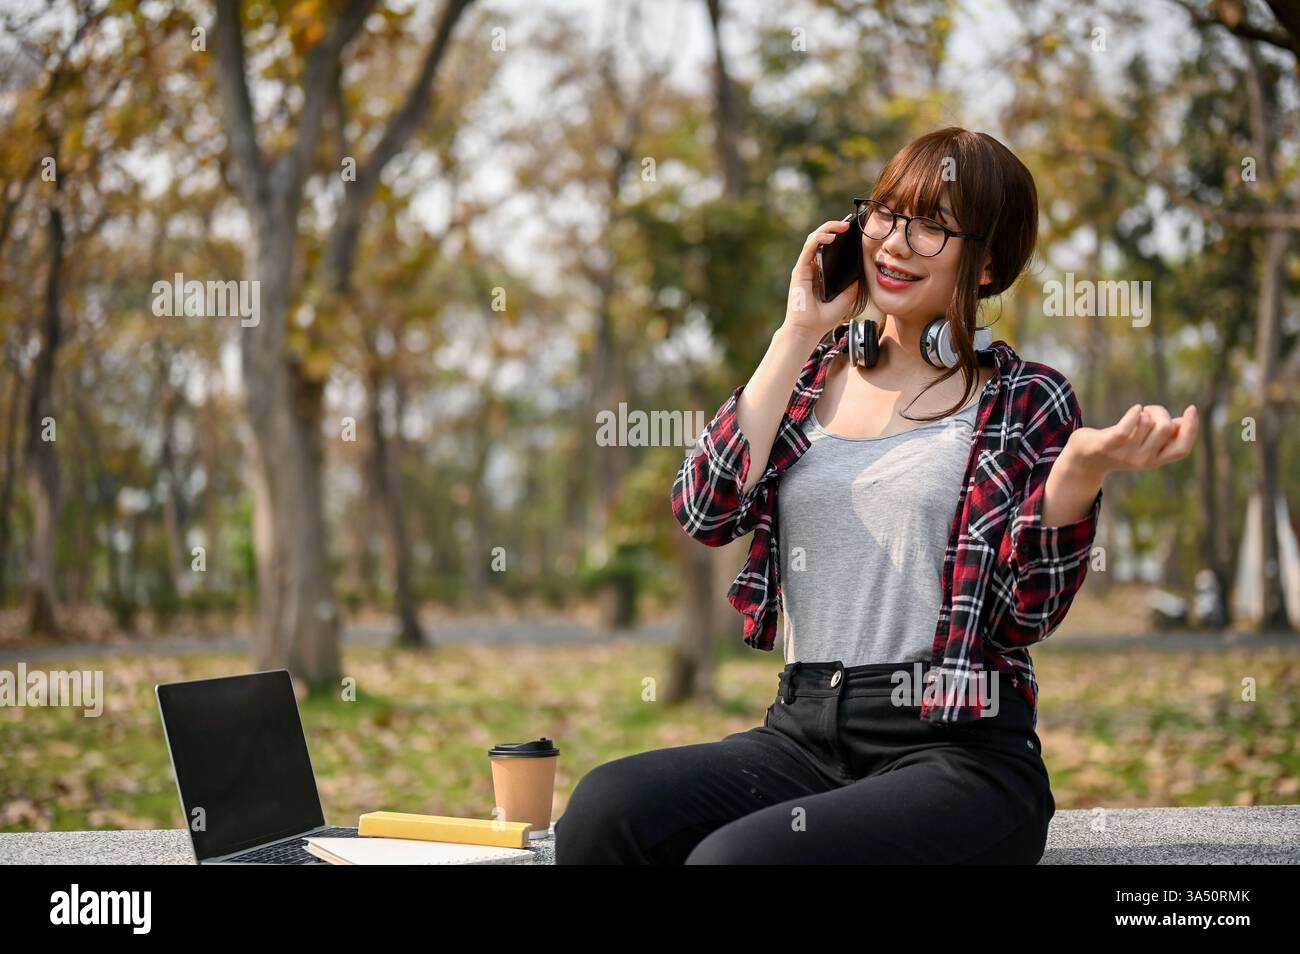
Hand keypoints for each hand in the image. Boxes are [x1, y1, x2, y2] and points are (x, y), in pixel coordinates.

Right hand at [782, 218, 860, 336]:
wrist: (807, 330)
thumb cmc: (822, 319)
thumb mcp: (844, 300)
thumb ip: (851, 287)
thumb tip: (860, 274)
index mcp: (819, 274)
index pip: (826, 248)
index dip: (837, 237)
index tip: (851, 232)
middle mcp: (810, 268)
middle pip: (820, 239)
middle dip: (833, 228)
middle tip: (849, 224)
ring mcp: (804, 268)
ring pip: (813, 239)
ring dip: (827, 229)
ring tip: (842, 226)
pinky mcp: (800, 271)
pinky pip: (809, 248)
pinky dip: (819, 239)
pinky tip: (831, 237)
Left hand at [1065, 402, 1198, 481]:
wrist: (1084, 458)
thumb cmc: (1119, 445)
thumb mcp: (1145, 442)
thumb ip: (1164, 435)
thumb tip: (1183, 422)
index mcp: (1156, 460)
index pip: (1182, 448)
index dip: (1191, 428)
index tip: (1191, 408)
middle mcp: (1144, 460)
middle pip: (1166, 428)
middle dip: (1159, 411)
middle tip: (1147, 411)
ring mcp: (1126, 454)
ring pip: (1147, 423)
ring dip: (1142, 413)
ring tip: (1133, 416)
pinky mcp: (1109, 445)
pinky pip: (1127, 428)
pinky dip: (1133, 414)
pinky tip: (1134, 409)